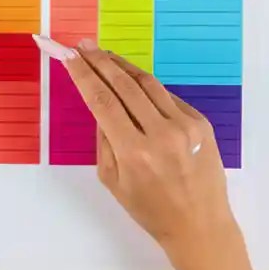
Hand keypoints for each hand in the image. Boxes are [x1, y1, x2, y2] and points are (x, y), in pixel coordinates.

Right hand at [62, 40, 237, 255]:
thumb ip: (104, 141)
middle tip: (82, 45)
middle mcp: (161, 133)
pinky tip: (133, 83)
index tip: (68, 55)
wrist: (199, 224)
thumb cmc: (150, 209)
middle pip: (124, 85)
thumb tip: (101, 104)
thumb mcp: (113, 181)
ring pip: (148, 84)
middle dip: (99, 61)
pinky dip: (147, 89)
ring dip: (123, 66)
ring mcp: (185, 125)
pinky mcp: (200, 123)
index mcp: (134, 152)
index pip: (103, 102)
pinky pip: (167, 98)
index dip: (83, 75)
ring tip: (103, 54)